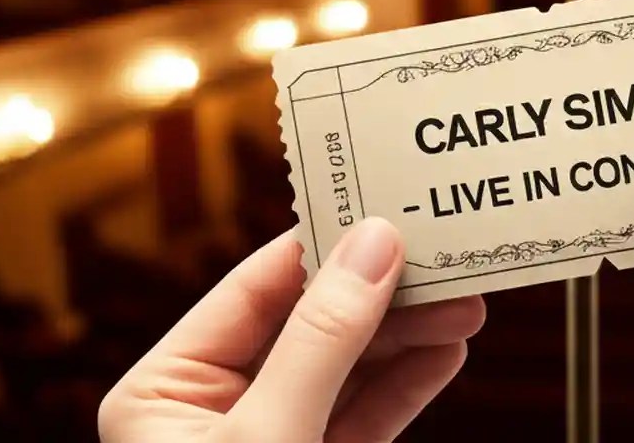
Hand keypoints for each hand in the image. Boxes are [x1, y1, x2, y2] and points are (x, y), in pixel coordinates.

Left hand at [98, 218, 484, 442]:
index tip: (389, 214)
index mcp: (166, 390)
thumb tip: (371, 246)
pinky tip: (446, 353)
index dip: (325, 247)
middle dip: (385, 295)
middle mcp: (214, 410)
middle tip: (449, 259)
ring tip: (467, 303)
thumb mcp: (267, 439)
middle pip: (312, 324)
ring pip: (349, 369)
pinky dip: (409, 386)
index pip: (255, 289)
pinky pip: (366, 417)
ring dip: (409, 336)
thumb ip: (323, 342)